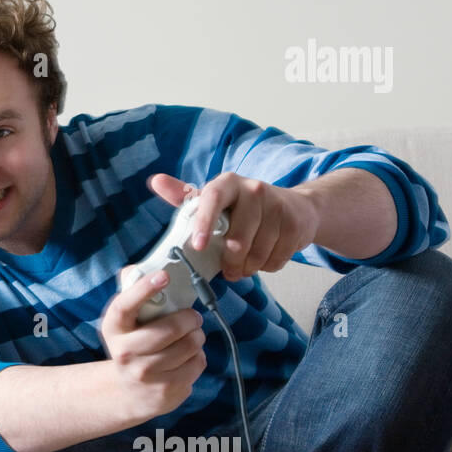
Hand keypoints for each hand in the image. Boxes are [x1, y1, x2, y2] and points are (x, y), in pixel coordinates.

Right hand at [98, 266, 207, 425]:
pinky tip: (187, 358)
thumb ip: (133, 291)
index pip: (125, 305)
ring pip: (189, 346)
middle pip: (169, 329)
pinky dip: (198, 357)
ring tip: (191, 337)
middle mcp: (125, 353)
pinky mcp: (166, 391)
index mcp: (114, 328)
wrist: (128, 391)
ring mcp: (145, 375)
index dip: (144, 288)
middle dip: (189, 319)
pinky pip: (197, 364)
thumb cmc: (133, 344)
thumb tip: (147, 268)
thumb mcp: (126, 321)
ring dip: (197, 337)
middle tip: (193, 317)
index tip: (164, 275)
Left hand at [147, 172, 319, 281]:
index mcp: (228, 183)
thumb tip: (156, 181)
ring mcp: (277, 206)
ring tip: (244, 266)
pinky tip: (264, 258)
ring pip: (256, 254)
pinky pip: (275, 260)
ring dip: (247, 268)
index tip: (198, 246)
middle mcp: (254, 190)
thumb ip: (185, 196)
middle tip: (227, 270)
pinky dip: (266, 267)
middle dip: (230, 262)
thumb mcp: (215, 199)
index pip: (213, 198)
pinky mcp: (295, 225)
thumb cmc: (243, 207)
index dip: (204, 223)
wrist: (295, 207)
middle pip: (236, 239)